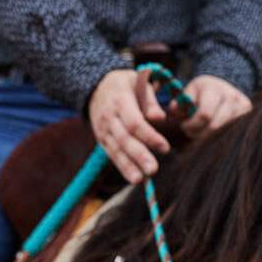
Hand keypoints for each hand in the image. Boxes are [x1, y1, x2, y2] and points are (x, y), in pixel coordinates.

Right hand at [88, 68, 169, 182]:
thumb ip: (150, 100)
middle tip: (153, 170)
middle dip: (139, 155)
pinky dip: (122, 166)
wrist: (95, 86)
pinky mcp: (102, 139)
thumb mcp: (138, 81)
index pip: (134, 122)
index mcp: (120, 101)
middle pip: (124, 139)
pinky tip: (135, 178)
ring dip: (128, 166)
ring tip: (141, 180)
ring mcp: (103, 129)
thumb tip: (159, 118)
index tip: (165, 148)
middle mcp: (109, 117)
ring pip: (116, 149)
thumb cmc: (125, 84)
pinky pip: (112, 153)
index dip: (149, 136)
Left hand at [178, 75, 252, 137]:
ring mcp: (243, 106)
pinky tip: (212, 133)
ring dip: (209, 136)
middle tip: (191, 132)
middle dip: (199, 133)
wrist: (224, 85)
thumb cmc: (202, 92)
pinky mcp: (249, 114)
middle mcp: (232, 96)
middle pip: (216, 126)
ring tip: (201, 132)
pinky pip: (233, 132)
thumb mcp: (188, 92)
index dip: (192, 125)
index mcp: (214, 88)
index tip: (184, 126)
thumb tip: (174, 110)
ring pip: (225, 132)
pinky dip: (220, 136)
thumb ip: (179, 103)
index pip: (205, 114)